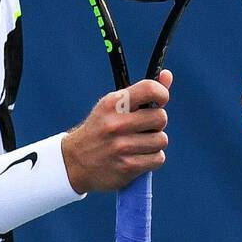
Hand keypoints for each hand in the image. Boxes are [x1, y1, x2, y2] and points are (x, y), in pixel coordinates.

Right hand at [63, 70, 171, 193]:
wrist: (74, 162)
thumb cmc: (101, 129)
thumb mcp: (114, 106)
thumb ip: (142, 92)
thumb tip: (167, 74)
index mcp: (113, 103)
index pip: (150, 89)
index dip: (162, 94)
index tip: (160, 101)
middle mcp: (116, 124)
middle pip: (161, 117)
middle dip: (157, 123)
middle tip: (144, 127)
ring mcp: (121, 147)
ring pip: (161, 140)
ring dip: (154, 143)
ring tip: (138, 143)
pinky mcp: (127, 167)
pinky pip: (158, 158)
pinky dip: (152, 158)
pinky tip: (137, 157)